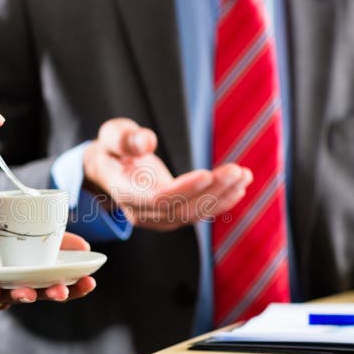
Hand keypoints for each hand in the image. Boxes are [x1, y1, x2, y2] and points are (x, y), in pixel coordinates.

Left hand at [0, 206, 96, 311]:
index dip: (71, 286)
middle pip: (32, 296)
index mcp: (21, 274)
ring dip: (17, 296)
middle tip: (61, 291)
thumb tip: (85, 246)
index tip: (91, 281)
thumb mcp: (18, 227)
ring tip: (28, 292)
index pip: (51, 284)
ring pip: (2, 299)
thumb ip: (48, 238)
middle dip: (48, 295)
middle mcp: (4, 286)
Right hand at [82, 118, 252, 230]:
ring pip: (193, 213)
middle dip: (212, 191)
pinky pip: (197, 212)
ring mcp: (157, 218)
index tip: (208, 174)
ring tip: (244, 176)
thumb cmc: (111, 148)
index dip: (184, 189)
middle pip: (181, 208)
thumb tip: (147, 142)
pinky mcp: (171, 215)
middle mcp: (141, 213)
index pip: (158, 199)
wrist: (108, 168)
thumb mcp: (111, 135)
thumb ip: (124, 139)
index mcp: (125, 192)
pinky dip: (220, 201)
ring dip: (222, 196)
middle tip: (237, 171)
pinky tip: (240, 188)